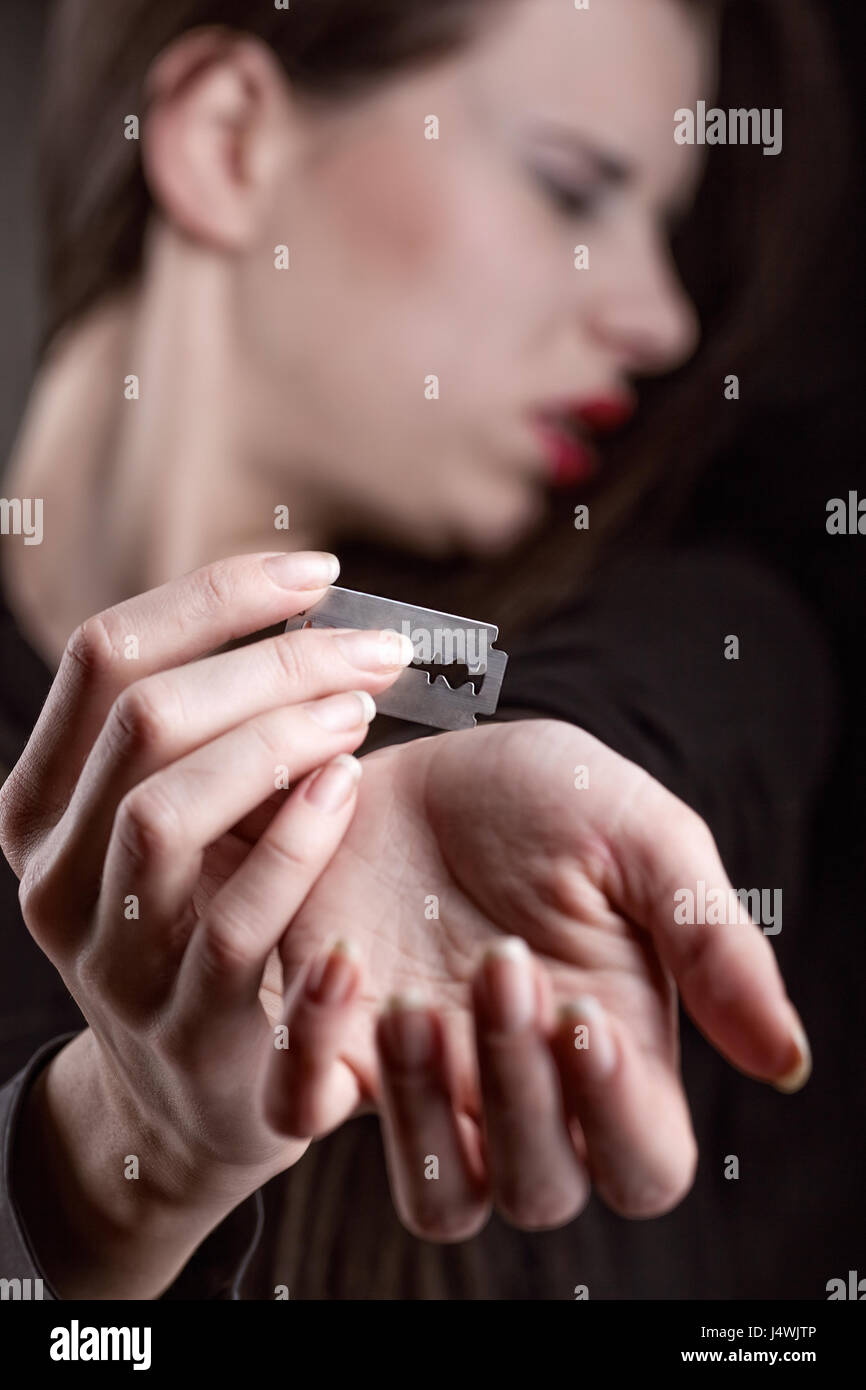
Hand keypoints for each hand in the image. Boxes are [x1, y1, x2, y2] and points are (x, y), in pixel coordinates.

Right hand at [0, 550, 414, 1296]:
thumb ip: (197, 729)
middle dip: (272, 662)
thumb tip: (295, 602)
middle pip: (143, 720)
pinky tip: (350, 789)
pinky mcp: (185, 1028)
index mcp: (40, 801)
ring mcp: (112, 957)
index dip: (215, 597)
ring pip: (167, 812)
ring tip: (360, 712)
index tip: (317, 574)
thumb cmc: (199, 919)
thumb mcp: (168, 819)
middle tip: (375, 648)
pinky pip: (237, 923)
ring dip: (278, 740)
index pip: (105, 655)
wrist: (189, 1096)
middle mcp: (52, 873)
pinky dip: (297, 843)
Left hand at [281, 719, 809, 1239]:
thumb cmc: (541, 799)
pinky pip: (306, 1110)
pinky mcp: (332, 1043)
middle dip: (522, 1088)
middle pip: (540, 1188)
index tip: (584, 1014)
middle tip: (501, 965)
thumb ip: (711, 941)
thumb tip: (786, 1059)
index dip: (620, 1117)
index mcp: (613, 1049)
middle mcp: (521, 1088)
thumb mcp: (639, 839)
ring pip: (438, 1198)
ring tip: (413, 999)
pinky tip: (340, 966)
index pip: (643, 1163)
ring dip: (427, 1113)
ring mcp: (425, 1081)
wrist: (421, 755)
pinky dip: (313, 1060)